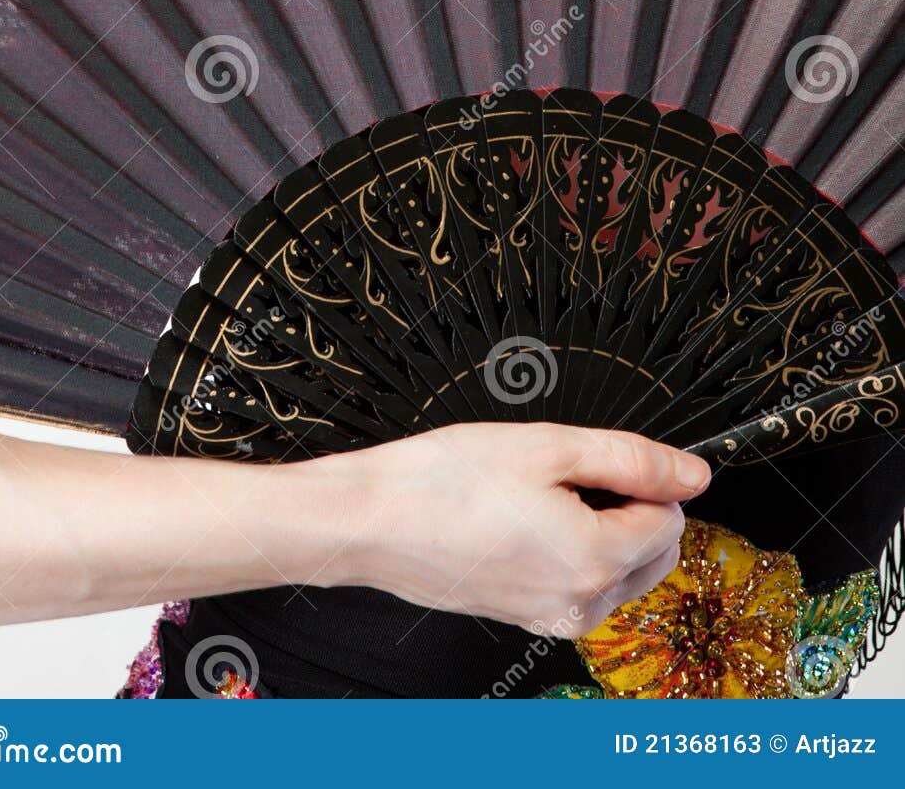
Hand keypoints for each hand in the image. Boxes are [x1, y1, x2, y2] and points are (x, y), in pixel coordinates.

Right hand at [321, 421, 710, 636]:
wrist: (374, 520)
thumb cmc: (446, 481)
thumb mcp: (549, 445)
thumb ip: (632, 459)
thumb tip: (691, 474)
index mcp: (595, 563)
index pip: (669, 518)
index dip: (642, 477)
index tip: (596, 458)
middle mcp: (581, 604)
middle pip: (654, 552)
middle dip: (630, 507)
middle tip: (568, 473)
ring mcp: (553, 617)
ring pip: (620, 570)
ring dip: (602, 528)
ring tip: (538, 494)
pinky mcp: (528, 616)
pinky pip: (581, 583)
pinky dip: (572, 549)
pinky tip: (523, 519)